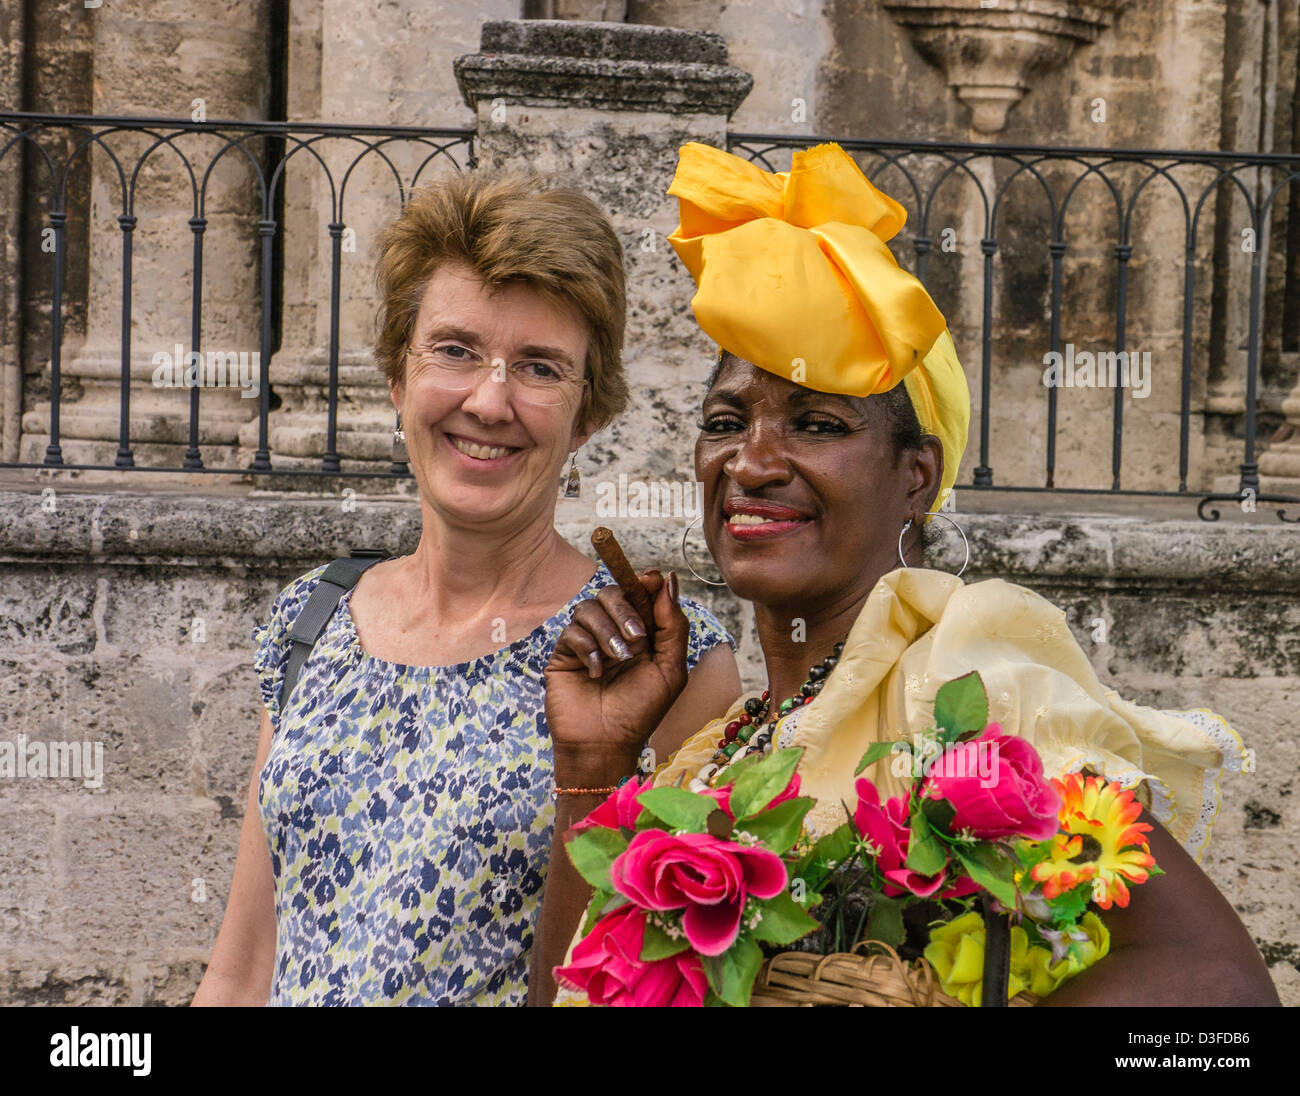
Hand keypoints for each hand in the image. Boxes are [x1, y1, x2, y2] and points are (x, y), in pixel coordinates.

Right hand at [545, 571, 687, 787]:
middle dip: (626, 609)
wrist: (605, 744)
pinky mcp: (565, 653)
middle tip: (637, 636)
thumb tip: (668, 579)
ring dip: (606, 630)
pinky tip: (595, 672)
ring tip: (618, 658)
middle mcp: (613, 632)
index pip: (640, 593)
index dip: (645, 583)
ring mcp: (587, 641)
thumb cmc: (641, 712)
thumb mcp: (670, 669)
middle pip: (613, 592)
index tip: (651, 580)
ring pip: (589, 607)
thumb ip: (673, 625)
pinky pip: (571, 631)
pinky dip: (586, 648)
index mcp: (642, 633)